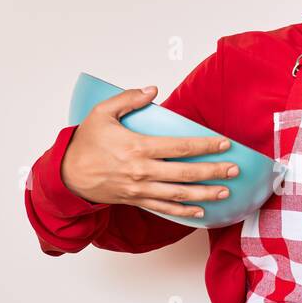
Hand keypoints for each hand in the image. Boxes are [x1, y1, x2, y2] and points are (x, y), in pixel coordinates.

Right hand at [60, 86, 239, 218]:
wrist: (67, 175)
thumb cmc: (85, 142)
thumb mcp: (101, 113)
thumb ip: (128, 99)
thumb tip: (153, 90)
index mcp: (137, 147)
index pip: (180, 147)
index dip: (205, 145)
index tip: (224, 144)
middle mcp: (142, 171)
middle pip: (186, 173)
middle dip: (213, 171)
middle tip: (234, 169)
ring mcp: (140, 189)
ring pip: (179, 194)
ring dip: (205, 194)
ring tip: (225, 191)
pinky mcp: (136, 200)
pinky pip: (164, 208)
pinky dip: (183, 212)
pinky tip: (200, 212)